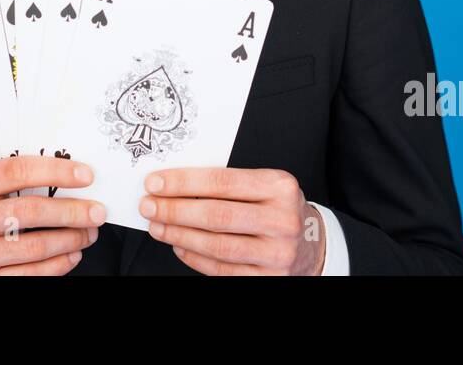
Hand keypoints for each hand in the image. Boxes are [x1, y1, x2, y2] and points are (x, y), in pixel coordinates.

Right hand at [0, 155, 105, 274]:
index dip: (56, 171)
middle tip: (97, 210)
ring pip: (36, 246)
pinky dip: (58, 264)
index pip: (17, 172)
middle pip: (31, 211)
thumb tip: (67, 177)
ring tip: (88, 233)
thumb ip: (11, 182)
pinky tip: (71, 254)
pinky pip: (31, 275)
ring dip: (71, 239)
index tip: (85, 175)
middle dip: (73, 211)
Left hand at [139, 167, 324, 274]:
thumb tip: (175, 183)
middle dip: (174, 210)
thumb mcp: (266, 186)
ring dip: (179, 235)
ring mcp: (277, 254)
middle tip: (149, 205)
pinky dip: (194, 257)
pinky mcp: (268, 279)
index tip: (155, 182)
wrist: (313, 243)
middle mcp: (282, 220)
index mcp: (280, 187)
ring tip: (157, 225)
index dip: (184, 183)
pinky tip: (178, 245)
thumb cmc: (280, 208)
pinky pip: (222, 269)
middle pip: (216, 215)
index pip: (222, 182)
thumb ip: (229, 183)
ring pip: (216, 245)